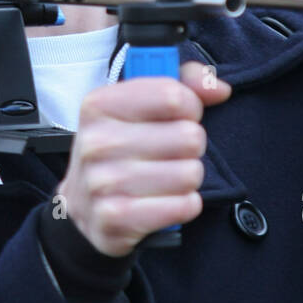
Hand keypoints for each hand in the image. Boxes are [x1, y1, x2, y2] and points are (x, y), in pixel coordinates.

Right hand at [56, 63, 232, 257]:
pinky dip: (184, 205)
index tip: (181, 116)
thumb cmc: (121, 149)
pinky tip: (164, 202)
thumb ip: (185, 83)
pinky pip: (184, 206)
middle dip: (190, 147)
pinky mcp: (115, 219)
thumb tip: (219, 89)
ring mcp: (102, 183)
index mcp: (99, 105)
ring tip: (165, 179)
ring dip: (188, 178)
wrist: (83, 208)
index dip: (190, 107)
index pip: (173, 96)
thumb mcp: (142, 105)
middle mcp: (96, 142)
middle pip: (189, 137)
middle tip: (171, 154)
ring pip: (190, 174)